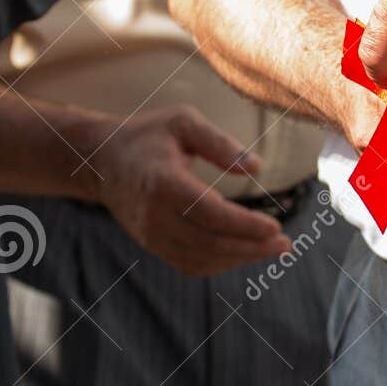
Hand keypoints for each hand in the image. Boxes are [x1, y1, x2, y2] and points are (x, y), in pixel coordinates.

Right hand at [87, 106, 291, 275]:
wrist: (102, 161)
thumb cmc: (148, 136)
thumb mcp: (183, 122)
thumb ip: (220, 143)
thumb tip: (257, 168)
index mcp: (161, 181)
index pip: (209, 213)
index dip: (244, 224)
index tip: (275, 226)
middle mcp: (154, 215)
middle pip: (209, 242)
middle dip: (251, 247)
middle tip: (284, 243)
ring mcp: (151, 235)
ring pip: (202, 259)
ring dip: (241, 258)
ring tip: (272, 248)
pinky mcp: (153, 245)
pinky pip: (191, 264)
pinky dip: (222, 263)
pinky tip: (245, 252)